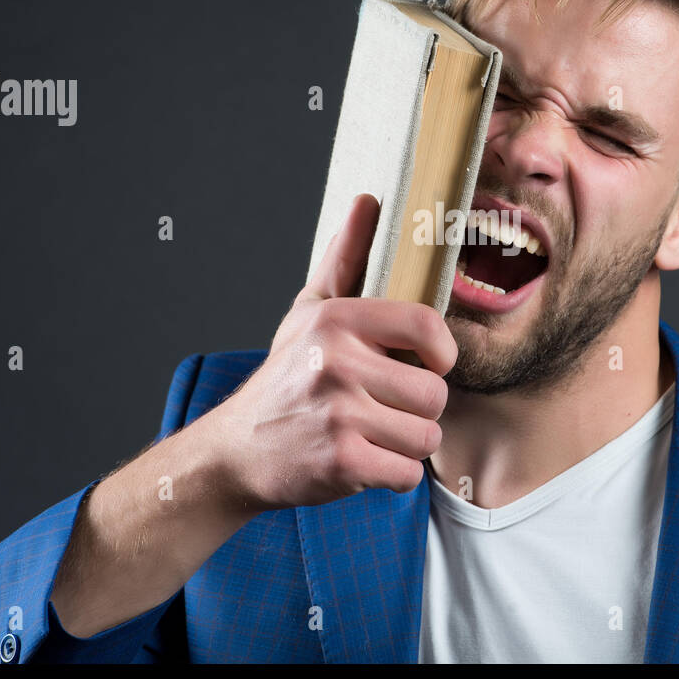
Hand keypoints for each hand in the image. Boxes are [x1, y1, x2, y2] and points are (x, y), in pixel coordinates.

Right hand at [207, 193, 458, 509]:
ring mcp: (338, 413)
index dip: (442, 353)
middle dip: (418, 411)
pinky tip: (365, 463)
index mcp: (336, 321)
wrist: (236, 451)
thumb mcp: (309, 313)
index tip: (430, 364)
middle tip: (384, 410)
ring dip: (406, 445)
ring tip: (373, 435)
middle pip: (434, 394)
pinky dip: (392, 476)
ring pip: (425, 436)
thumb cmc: (287, 378)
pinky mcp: (340, 461)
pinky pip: (406, 474)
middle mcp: (335, 361)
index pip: (427, 327)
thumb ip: (345, 260)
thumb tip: (368, 201)